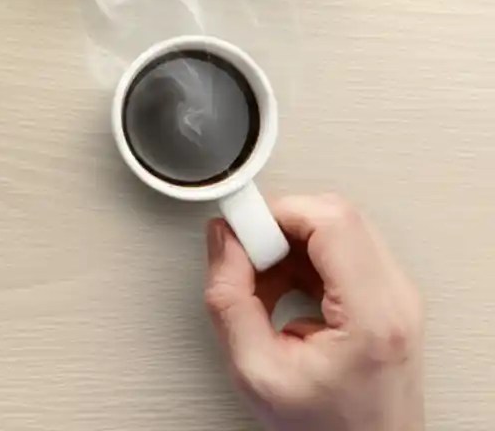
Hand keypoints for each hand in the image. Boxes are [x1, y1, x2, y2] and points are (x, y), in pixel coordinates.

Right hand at [204, 194, 423, 430]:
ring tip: (262, 284)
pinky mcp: (388, 295)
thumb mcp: (255, 370)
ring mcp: (398, 295)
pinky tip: (280, 290)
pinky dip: (301, 260)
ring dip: (287, 245)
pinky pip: (340, 250)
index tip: (238, 228)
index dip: (275, 213)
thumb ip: (229, 299)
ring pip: (336, 228)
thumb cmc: (325, 428)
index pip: (331, 221)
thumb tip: (223, 242)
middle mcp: (396, 298)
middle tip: (245, 256)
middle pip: (335, 216)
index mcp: (372, 316)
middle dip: (277, 227)